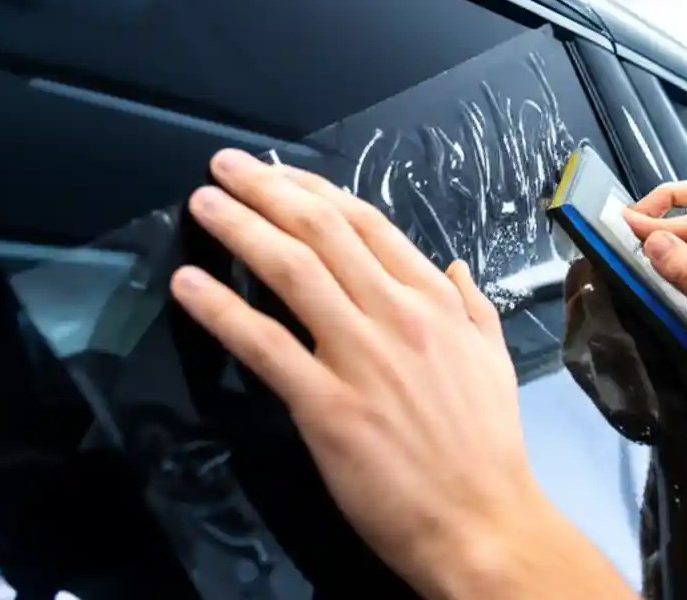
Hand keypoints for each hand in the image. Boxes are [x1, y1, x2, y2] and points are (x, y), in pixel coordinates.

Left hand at [170, 149, 579, 598]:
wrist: (482, 520)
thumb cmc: (487, 446)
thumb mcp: (494, 360)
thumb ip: (472, 305)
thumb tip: (451, 264)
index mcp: (435, 301)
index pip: (367, 223)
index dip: (314, 190)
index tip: (280, 174)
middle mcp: (396, 315)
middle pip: (322, 232)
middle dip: (268, 189)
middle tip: (225, 166)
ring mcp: (360, 357)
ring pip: (291, 271)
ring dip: (241, 228)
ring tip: (204, 203)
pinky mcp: (326, 404)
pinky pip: (265, 345)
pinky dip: (222, 310)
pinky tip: (191, 286)